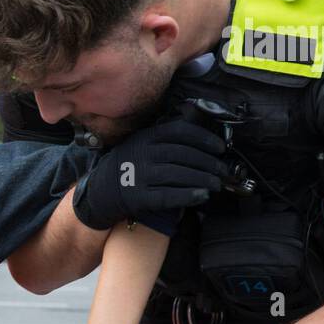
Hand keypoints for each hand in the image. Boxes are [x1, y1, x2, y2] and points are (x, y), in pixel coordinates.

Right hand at [71, 119, 230, 232]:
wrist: (101, 191)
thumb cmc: (130, 166)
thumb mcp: (142, 143)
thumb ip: (165, 136)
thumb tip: (201, 126)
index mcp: (145, 138)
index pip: (180, 131)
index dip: (204, 138)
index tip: (220, 148)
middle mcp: (141, 154)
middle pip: (183, 154)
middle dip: (208, 162)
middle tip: (222, 170)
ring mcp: (138, 176)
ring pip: (178, 174)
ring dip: (202, 179)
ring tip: (216, 183)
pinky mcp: (138, 197)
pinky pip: (168, 196)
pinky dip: (188, 195)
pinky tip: (202, 196)